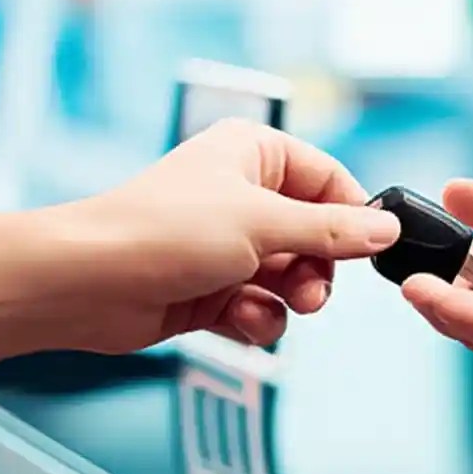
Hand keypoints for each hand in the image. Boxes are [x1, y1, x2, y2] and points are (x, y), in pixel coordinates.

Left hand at [52, 118, 398, 351]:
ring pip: (292, 275)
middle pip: (317, 234)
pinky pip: (261, 305)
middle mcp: (243, 195)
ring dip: (291, 297)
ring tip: (280, 306)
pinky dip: (257, 317)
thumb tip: (388, 230)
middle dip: (319, 267)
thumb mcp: (264, 224)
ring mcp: (227, 244)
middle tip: (313, 291)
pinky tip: (237, 318)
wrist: (84, 284)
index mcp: (254, 155)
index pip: (329, 179)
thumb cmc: (162, 232)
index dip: (353, 215)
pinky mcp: (212, 288)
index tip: (372, 249)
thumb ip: (333, 231)